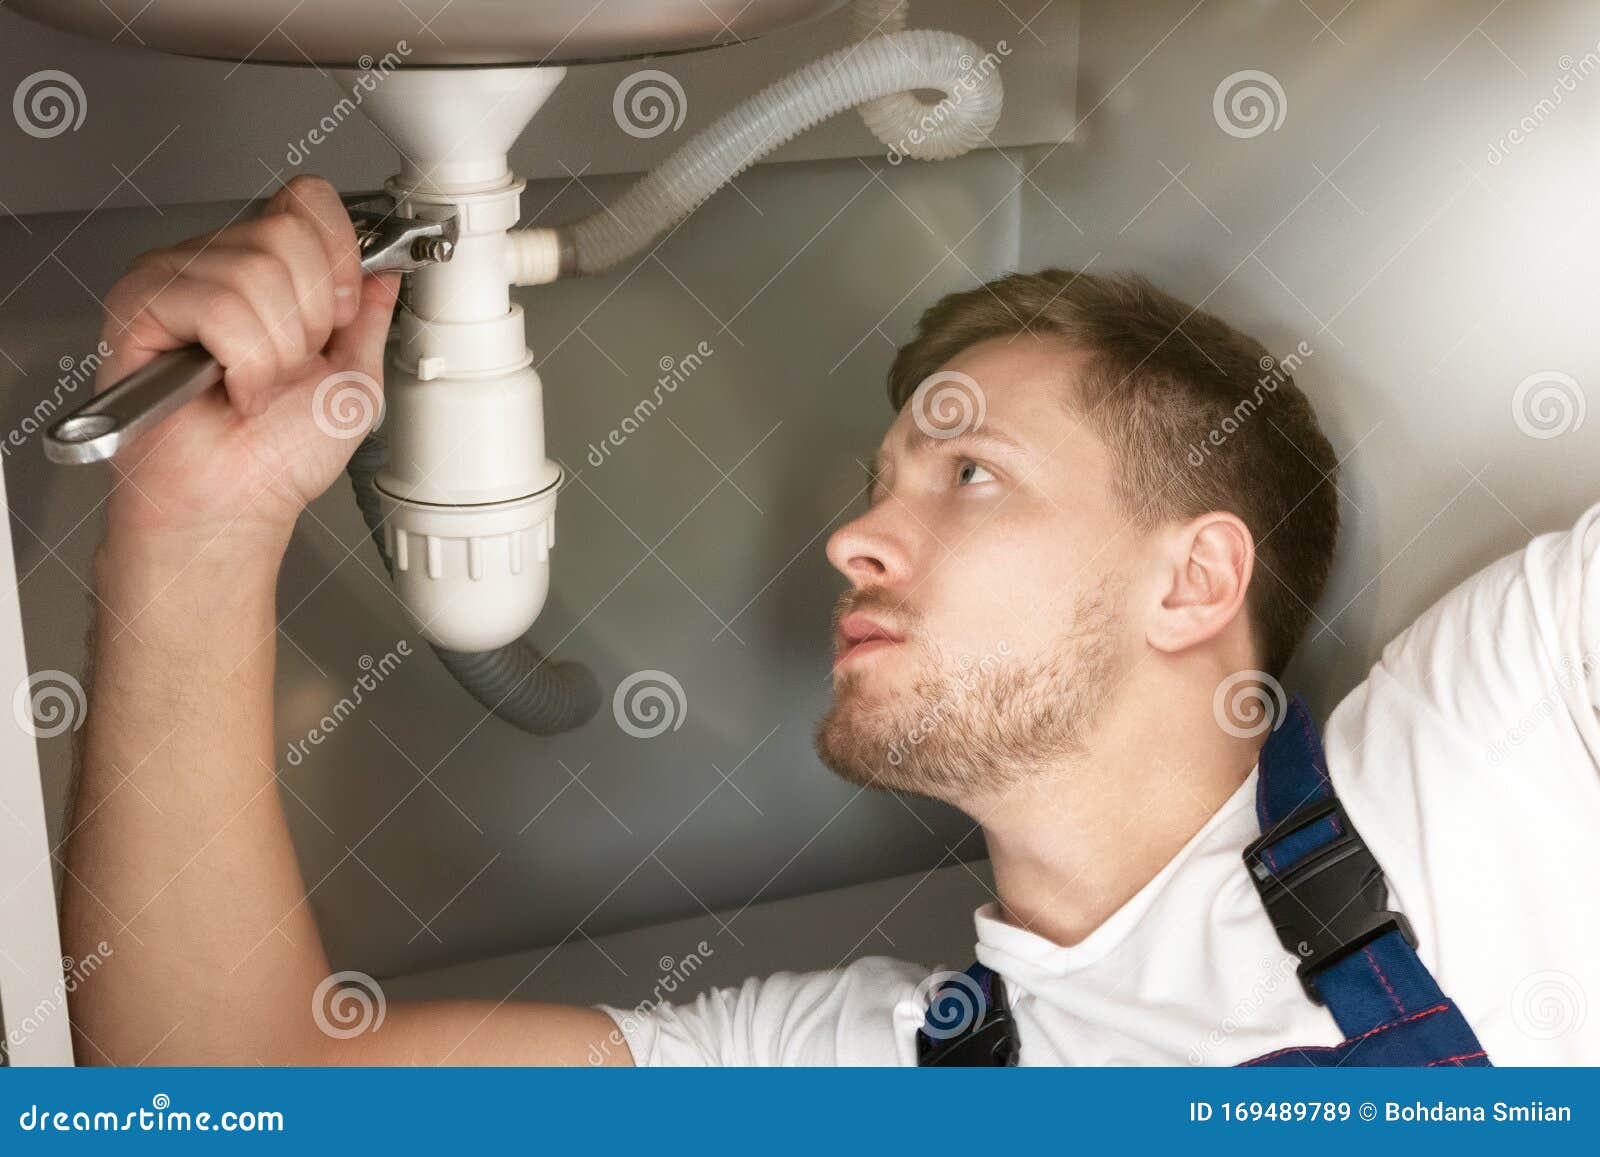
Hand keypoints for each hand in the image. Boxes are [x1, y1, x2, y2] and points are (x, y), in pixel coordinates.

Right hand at [95, 175, 399, 560]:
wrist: (235, 503)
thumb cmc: (279, 456)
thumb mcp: (356, 377)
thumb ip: (372, 317)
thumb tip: (385, 268)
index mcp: (269, 271)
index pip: (307, 199)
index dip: (338, 255)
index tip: (339, 317)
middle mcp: (220, 263)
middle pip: (287, 232)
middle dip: (310, 318)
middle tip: (287, 364)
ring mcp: (177, 277)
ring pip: (256, 273)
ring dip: (275, 352)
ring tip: (252, 384)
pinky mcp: (140, 304)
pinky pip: (218, 306)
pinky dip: (243, 364)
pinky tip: (228, 389)